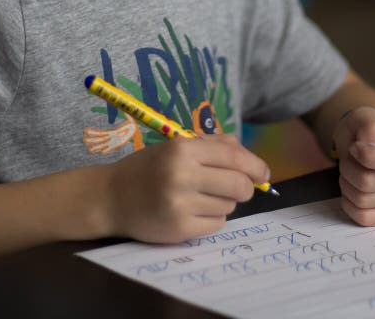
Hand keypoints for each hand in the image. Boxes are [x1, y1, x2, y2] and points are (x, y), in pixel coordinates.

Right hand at [106, 134, 270, 243]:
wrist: (111, 197)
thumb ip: (214, 146)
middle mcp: (182, 174)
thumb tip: (251, 159)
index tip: (263, 173)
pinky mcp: (179, 229)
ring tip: (200, 197)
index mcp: (183, 148)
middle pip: (239, 185)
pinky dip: (211, 219)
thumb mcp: (177, 147)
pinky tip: (192, 211)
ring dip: (223, 202)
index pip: (235, 157)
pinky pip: (216, 226)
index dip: (256, 166)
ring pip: (229, 206)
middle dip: (245, 188)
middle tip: (237, 188)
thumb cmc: (149, 168)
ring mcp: (180, 204)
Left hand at [333, 106, 374, 225]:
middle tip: (348, 160)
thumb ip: (370, 125)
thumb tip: (374, 142)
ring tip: (350, 173)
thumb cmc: (363, 131)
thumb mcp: (363, 116)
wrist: (361, 144)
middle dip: (348, 169)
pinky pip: (366, 218)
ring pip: (363, 200)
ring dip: (347, 185)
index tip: (354, 147)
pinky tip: (351, 192)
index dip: (366, 155)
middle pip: (369, 182)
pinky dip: (350, 206)